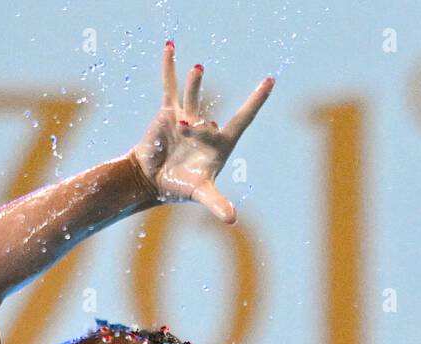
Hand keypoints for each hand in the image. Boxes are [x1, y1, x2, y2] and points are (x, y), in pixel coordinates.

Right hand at [130, 40, 273, 223]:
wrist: (150, 180)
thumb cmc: (179, 187)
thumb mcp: (200, 193)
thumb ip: (217, 203)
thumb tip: (233, 220)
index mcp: (221, 143)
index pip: (243, 118)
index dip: (256, 100)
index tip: (270, 80)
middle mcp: (206, 127)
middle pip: (207, 121)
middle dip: (196, 128)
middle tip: (186, 131)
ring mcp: (187, 117)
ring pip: (193, 95)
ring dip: (195, 83)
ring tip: (198, 67)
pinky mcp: (168, 113)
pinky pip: (169, 86)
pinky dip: (169, 67)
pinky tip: (170, 46)